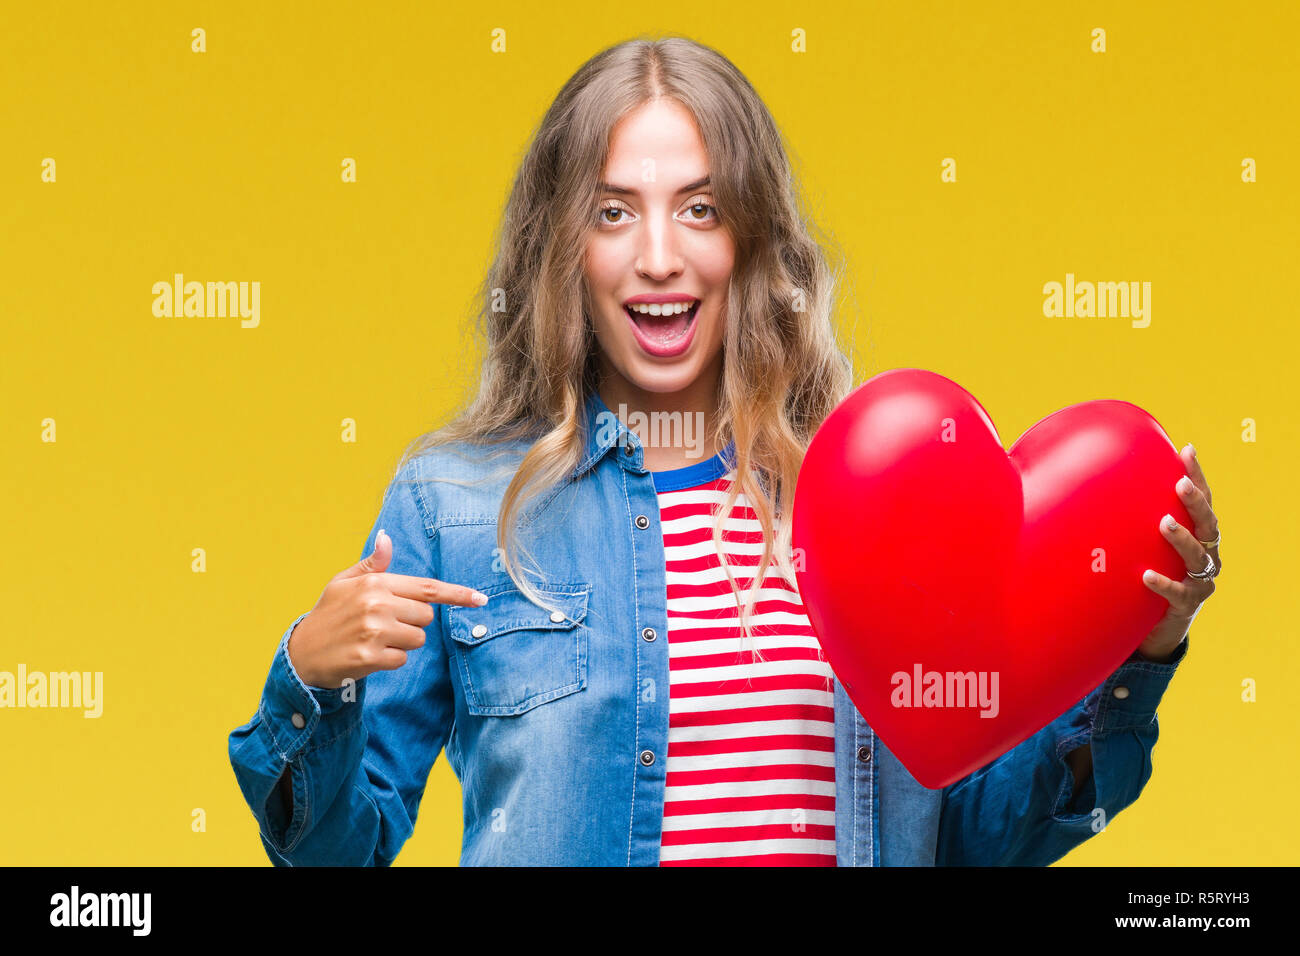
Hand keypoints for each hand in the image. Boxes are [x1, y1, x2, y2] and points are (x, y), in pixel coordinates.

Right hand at [287, 529, 488, 687]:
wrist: (300, 653)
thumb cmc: (327, 615)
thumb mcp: (344, 582)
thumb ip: (372, 564)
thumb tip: (387, 537)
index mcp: (375, 583)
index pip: (428, 588)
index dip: (458, 595)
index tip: (481, 599)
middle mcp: (377, 604)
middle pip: (426, 617)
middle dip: (412, 623)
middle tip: (383, 624)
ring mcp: (374, 631)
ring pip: (417, 640)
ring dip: (402, 644)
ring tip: (374, 640)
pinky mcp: (371, 657)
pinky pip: (402, 659)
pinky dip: (390, 660)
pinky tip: (369, 655)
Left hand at [1136, 444, 1219, 661]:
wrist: (1158, 627)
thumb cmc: (1150, 574)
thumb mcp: (1145, 546)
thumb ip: (1134, 519)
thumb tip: (1095, 482)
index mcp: (1199, 536)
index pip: (1203, 501)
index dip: (1198, 476)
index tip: (1187, 450)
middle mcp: (1207, 555)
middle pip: (1208, 524)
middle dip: (1195, 503)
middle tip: (1180, 485)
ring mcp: (1200, 581)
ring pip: (1197, 557)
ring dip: (1181, 539)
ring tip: (1164, 523)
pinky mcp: (1187, 605)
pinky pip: (1178, 594)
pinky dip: (1164, 584)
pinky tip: (1146, 576)